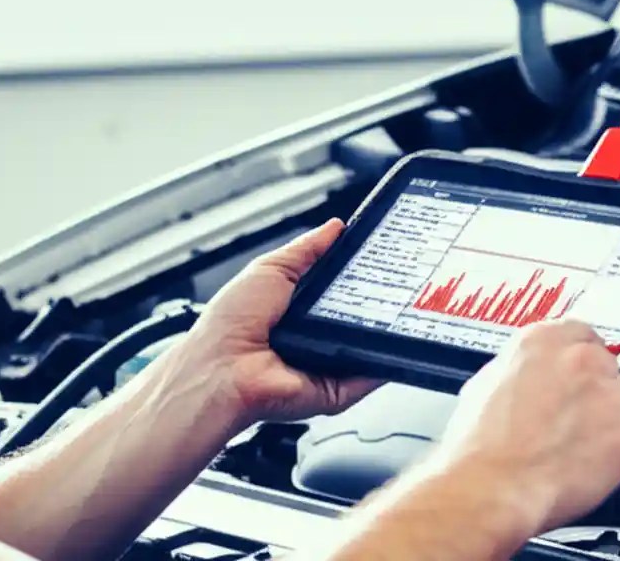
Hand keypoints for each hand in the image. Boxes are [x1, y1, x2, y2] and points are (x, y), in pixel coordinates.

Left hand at [176, 218, 381, 425]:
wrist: (221, 370)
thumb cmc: (230, 322)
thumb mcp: (269, 269)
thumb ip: (305, 250)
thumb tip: (335, 228)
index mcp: (297, 308)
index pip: (339, 288)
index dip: (360, 273)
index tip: (381, 257)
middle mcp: (314, 337)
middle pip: (360, 315)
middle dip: (380, 298)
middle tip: (396, 280)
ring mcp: (326, 364)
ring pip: (370, 345)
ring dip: (383, 328)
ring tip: (399, 305)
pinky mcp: (335, 391)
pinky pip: (368, 376)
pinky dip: (383, 361)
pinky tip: (394, 341)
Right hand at [427, 321, 619, 537]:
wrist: (488, 486)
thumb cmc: (477, 446)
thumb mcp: (486, 383)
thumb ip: (524, 370)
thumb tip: (535, 377)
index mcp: (543, 340)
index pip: (584, 333)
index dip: (583, 362)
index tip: (579, 379)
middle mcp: (581, 360)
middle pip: (615, 361)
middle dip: (603, 386)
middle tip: (586, 413)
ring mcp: (610, 395)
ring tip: (608, 430)